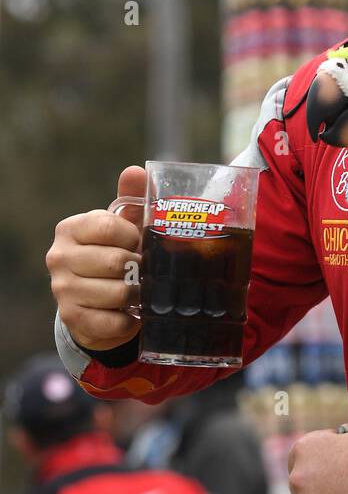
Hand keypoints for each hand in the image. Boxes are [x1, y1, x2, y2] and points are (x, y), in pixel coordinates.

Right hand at [46, 166, 145, 351]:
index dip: (134, 236)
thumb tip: (135, 171)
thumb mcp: (122, 226)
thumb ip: (130, 198)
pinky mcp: (72, 319)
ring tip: (138, 290)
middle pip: (117, 262)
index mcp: (71, 228)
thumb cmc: (113, 253)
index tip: (138, 242)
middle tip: (142, 270)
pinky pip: (113, 322)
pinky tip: (128, 312)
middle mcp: (59, 257)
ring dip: (136, 294)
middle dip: (138, 267)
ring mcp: (62, 290)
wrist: (95, 301)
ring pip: (118, 292)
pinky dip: (128, 320)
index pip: (110, 227)